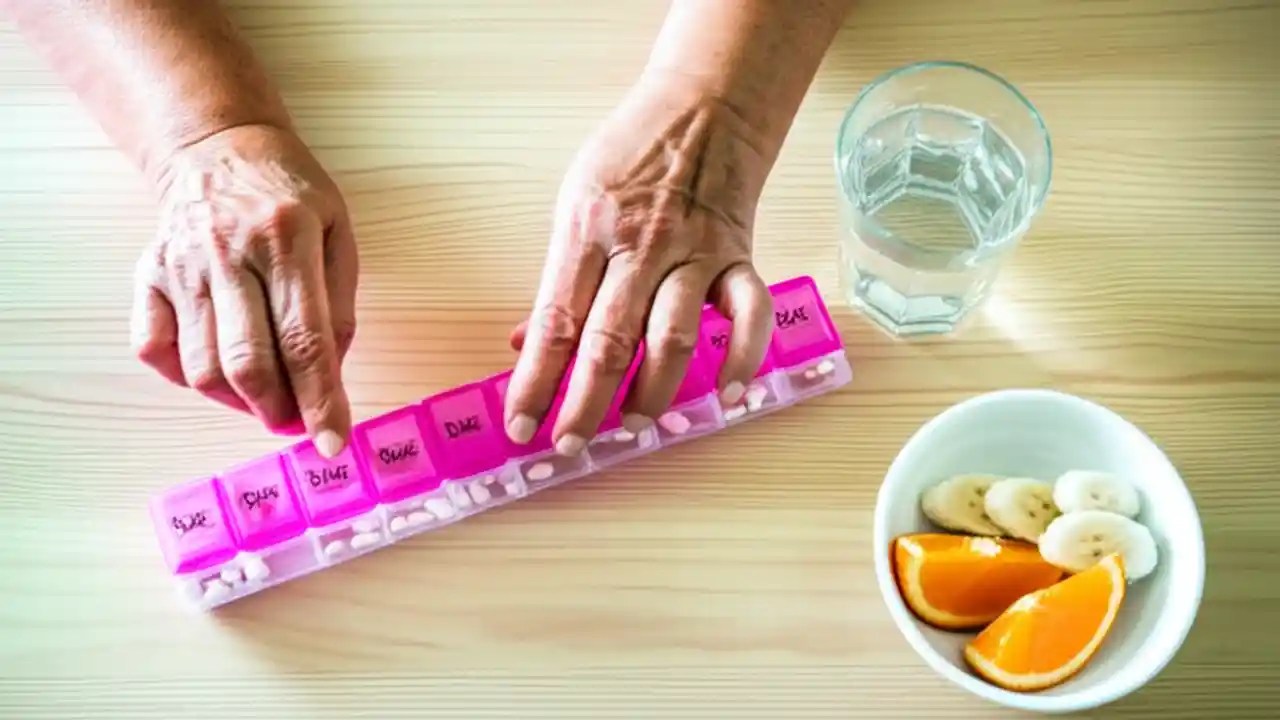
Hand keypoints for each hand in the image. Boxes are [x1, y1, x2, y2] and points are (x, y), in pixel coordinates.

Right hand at [130, 124, 357, 456]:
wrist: (219, 146)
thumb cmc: (290, 194)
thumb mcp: (338, 234)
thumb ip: (339, 307)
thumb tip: (328, 378)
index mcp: (287, 239)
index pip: (304, 340)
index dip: (321, 400)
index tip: (332, 442)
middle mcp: (227, 253)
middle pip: (248, 363)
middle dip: (277, 410)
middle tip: (295, 421)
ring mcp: (180, 266)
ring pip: (202, 368)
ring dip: (237, 402)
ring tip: (264, 397)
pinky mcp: (147, 274)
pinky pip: (155, 350)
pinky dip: (187, 377)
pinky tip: (217, 369)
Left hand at [503, 72, 775, 453]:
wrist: (706, 105)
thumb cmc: (633, 153)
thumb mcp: (576, 201)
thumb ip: (558, 276)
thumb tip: (526, 342)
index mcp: (588, 232)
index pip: (555, 320)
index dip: (536, 379)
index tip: (520, 424)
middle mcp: (640, 247)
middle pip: (608, 340)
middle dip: (585, 402)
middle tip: (568, 445)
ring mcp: (696, 252)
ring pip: (672, 336)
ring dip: (653, 390)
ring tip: (635, 427)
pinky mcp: (740, 255)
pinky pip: (749, 313)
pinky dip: (743, 356)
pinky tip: (729, 393)